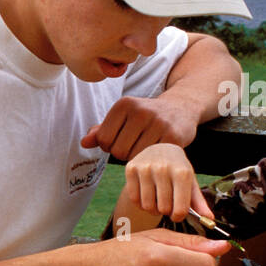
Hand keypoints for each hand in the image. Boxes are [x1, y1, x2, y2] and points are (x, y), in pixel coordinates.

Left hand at [80, 96, 197, 160]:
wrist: (181, 109)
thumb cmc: (144, 117)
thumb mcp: (122, 118)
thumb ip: (102, 130)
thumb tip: (84, 143)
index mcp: (123, 104)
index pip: (103, 139)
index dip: (110, 146)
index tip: (121, 140)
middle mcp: (140, 111)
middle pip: (117, 151)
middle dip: (124, 153)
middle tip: (135, 145)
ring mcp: (158, 123)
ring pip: (134, 157)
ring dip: (137, 158)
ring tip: (146, 148)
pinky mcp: (173, 136)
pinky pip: (152, 159)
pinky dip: (152, 160)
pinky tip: (158, 151)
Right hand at [122, 144, 212, 222]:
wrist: (161, 149)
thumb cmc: (178, 170)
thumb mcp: (191, 182)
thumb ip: (199, 202)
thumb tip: (210, 219)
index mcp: (182, 173)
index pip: (180, 209)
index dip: (178, 216)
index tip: (177, 214)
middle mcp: (163, 168)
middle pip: (163, 208)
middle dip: (165, 211)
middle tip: (166, 204)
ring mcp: (145, 168)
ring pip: (147, 205)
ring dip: (152, 208)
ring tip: (156, 201)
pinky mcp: (131, 168)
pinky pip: (134, 198)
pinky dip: (140, 202)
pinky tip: (146, 195)